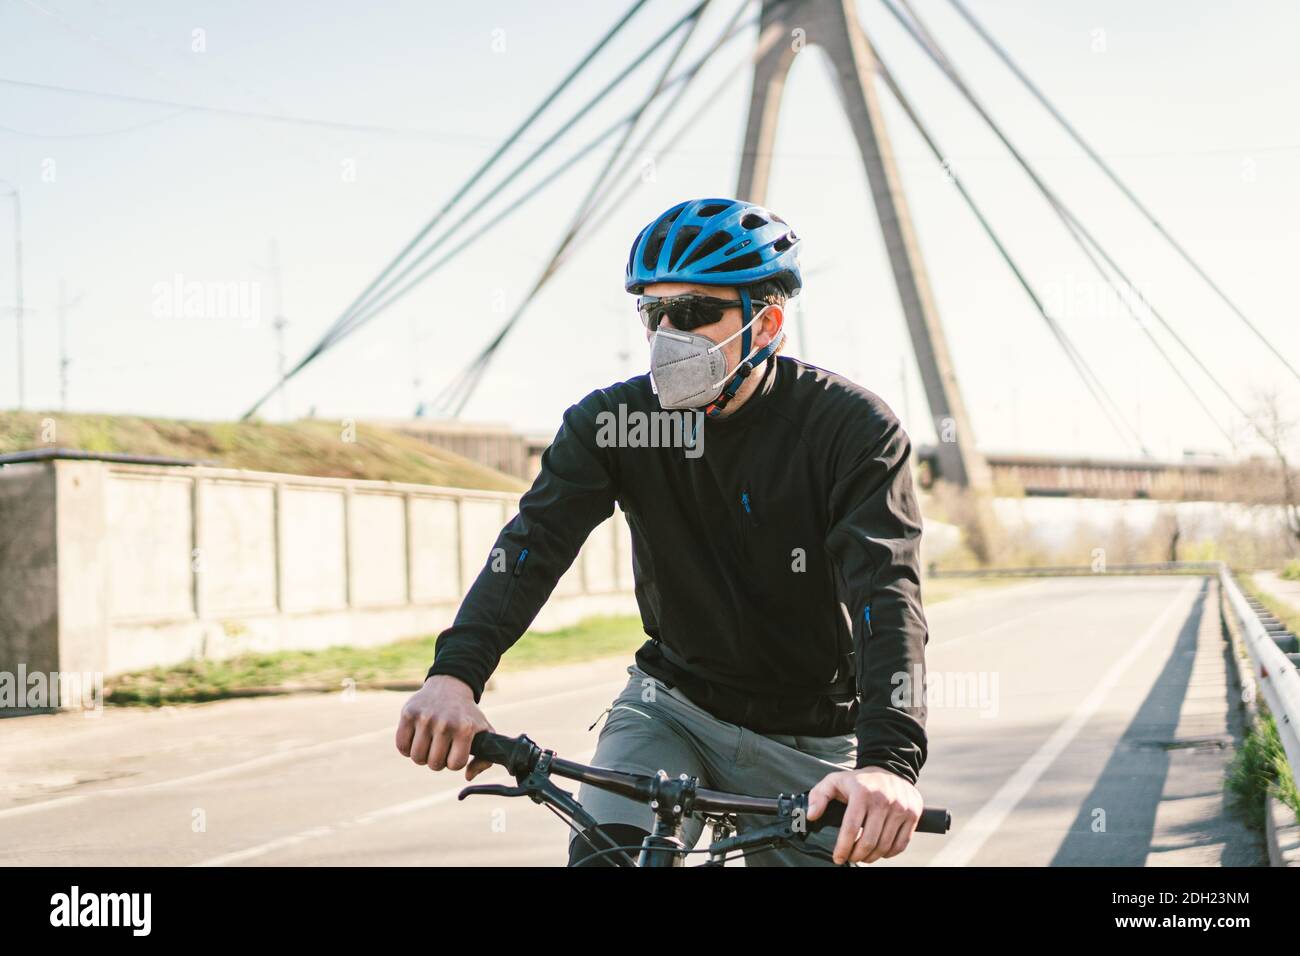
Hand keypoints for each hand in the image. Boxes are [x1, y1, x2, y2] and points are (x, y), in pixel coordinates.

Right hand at [395, 675, 493, 779]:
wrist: (450, 686)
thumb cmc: (467, 715)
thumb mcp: (484, 731)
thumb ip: (485, 758)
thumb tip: (468, 776)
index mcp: (465, 729)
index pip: (455, 765)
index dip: (453, 762)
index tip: (454, 752)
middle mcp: (445, 723)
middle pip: (434, 764)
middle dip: (437, 761)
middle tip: (440, 748)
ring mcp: (425, 718)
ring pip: (416, 757)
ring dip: (422, 756)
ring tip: (429, 744)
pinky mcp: (409, 713)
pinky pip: (402, 746)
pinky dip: (407, 748)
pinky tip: (416, 739)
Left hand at [806, 767, 922, 864]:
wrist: (890, 768)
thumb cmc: (859, 780)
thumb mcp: (834, 781)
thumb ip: (818, 796)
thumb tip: (811, 815)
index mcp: (862, 792)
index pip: (850, 828)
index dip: (843, 847)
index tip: (838, 857)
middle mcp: (883, 799)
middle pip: (868, 841)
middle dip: (857, 855)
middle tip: (851, 857)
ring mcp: (900, 807)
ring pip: (885, 845)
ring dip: (872, 857)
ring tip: (863, 855)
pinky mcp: (913, 814)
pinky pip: (901, 844)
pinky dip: (889, 853)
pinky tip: (879, 850)